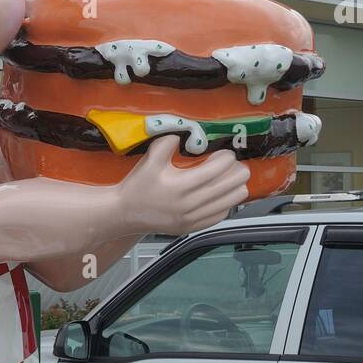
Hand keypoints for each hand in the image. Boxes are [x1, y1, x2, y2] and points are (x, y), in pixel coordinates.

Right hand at [118, 136, 249, 235]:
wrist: (125, 213)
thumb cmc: (137, 186)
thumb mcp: (149, 160)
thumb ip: (167, 143)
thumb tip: (184, 135)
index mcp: (181, 185)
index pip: (217, 170)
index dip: (227, 158)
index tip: (226, 153)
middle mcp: (190, 204)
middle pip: (231, 186)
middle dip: (237, 171)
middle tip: (232, 164)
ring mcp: (193, 218)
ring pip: (232, 201)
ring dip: (235, 187)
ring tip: (230, 178)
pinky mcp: (192, 227)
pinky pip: (221, 215)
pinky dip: (226, 203)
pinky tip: (221, 195)